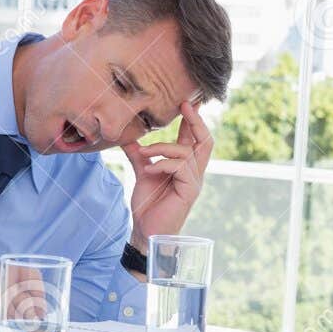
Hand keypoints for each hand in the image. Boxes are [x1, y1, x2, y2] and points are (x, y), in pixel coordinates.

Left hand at [122, 98, 213, 248]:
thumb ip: (139, 156)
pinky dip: (162, 165)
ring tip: (143, 152)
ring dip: (162, 148)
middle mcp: (193, 172)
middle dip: (196, 121)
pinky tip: (148, 171)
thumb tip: (128, 138)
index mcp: (184, 166)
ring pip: (186, 152)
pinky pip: (180, 168)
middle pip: (205, 140)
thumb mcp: (142, 173)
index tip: (186, 101)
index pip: (193, 139)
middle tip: (185, 104)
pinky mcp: (189, 191)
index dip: (192, 120)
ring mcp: (193, 181)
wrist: (145, 230)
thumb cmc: (148, 204)